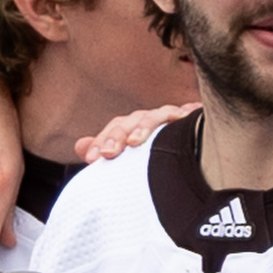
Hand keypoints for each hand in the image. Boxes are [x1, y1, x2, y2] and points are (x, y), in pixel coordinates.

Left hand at [75, 100, 195, 164]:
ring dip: (143, 128)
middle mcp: (151, 119)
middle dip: (117, 136)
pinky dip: (185, 113)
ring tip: (134, 142)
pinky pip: (188, 114)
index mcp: (134, 127)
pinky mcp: (193, 120)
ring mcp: (172, 117)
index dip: (102, 141)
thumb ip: (105, 150)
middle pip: (131, 121)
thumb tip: (80, 146)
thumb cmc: (156, 155)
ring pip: (155, 117)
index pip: (115, 129)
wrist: (192, 149)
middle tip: (108, 154)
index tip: (92, 158)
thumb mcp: (128, 156)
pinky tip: (184, 117)